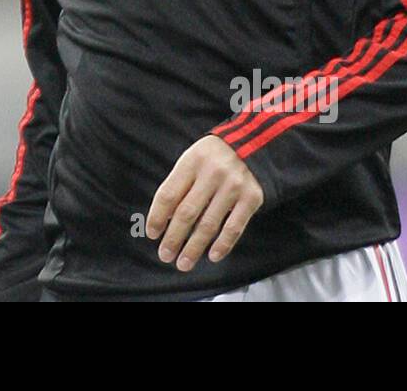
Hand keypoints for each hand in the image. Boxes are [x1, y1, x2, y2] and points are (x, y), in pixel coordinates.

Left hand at [145, 134, 263, 270]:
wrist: (254, 143)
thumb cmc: (214, 157)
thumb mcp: (192, 160)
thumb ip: (179, 184)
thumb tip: (163, 220)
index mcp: (192, 161)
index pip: (168, 194)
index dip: (157, 217)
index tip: (152, 234)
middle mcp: (212, 173)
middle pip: (187, 212)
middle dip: (173, 238)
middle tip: (165, 255)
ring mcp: (233, 186)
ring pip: (209, 224)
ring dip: (194, 248)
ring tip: (183, 263)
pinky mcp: (252, 197)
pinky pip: (234, 227)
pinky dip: (223, 244)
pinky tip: (212, 256)